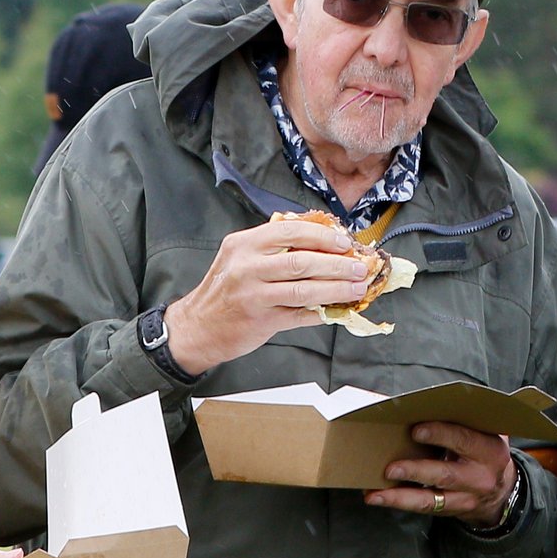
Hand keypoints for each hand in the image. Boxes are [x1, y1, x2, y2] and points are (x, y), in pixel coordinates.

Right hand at [161, 217, 376, 376]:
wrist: (197, 326)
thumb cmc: (225, 290)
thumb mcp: (240, 257)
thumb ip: (273, 247)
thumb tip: (322, 242)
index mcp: (244, 244)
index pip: (291, 230)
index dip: (323, 235)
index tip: (345, 242)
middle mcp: (247, 266)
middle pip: (302, 261)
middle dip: (338, 264)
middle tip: (359, 267)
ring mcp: (254, 295)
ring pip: (305, 289)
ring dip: (337, 289)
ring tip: (357, 287)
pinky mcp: (261, 320)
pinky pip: (300, 314)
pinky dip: (322, 312)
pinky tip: (338, 309)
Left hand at [368, 422, 518, 525]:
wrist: (501, 492)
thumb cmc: (484, 452)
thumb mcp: (486, 433)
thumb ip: (466, 421)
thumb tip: (422, 404)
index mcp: (490, 451)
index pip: (464, 440)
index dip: (441, 434)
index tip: (416, 430)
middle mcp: (480, 477)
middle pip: (446, 475)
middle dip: (416, 470)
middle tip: (390, 468)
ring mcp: (466, 498)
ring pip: (431, 499)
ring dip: (400, 496)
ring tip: (375, 493)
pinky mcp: (451, 511)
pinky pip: (423, 508)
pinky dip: (398, 502)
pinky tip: (377, 497)